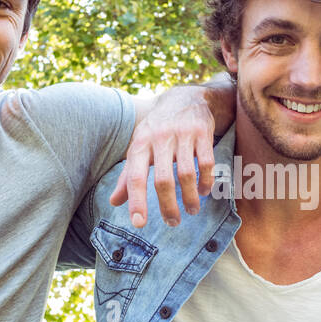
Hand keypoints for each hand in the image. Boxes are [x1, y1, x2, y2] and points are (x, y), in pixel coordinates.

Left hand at [109, 87, 216, 227]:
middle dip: (168, 206)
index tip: (139, 223)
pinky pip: (206, 163)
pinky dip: (206, 181)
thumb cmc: (157, 130)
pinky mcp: (202, 132)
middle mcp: (159, 138)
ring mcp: (182, 134)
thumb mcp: (139, 147)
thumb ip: (127, 176)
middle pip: (163, 180)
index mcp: (140, 144)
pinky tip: (204, 191)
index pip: (134, 176)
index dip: (136, 201)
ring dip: (190, 197)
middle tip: (173, 223)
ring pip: (187, 174)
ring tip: (191, 210)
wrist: (185, 98)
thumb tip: (114, 202)